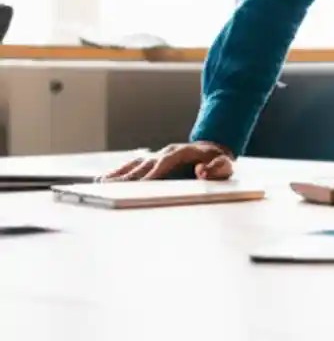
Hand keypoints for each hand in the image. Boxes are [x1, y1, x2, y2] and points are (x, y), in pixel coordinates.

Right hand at [99, 141, 233, 181]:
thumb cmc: (217, 161)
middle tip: (113, 190)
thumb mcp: (225, 164)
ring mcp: (156, 156)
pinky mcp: (150, 161)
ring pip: (134, 165)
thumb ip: (218, 168)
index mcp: (182, 153)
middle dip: (130, 177)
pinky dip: (117, 173)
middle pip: (145, 165)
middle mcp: (165, 153)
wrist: (211, 149)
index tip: (143, 184)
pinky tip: (103, 181)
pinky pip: (131, 166)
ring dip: (119, 175)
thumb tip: (202, 170)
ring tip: (101, 186)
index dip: (154, 172)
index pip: (166, 162)